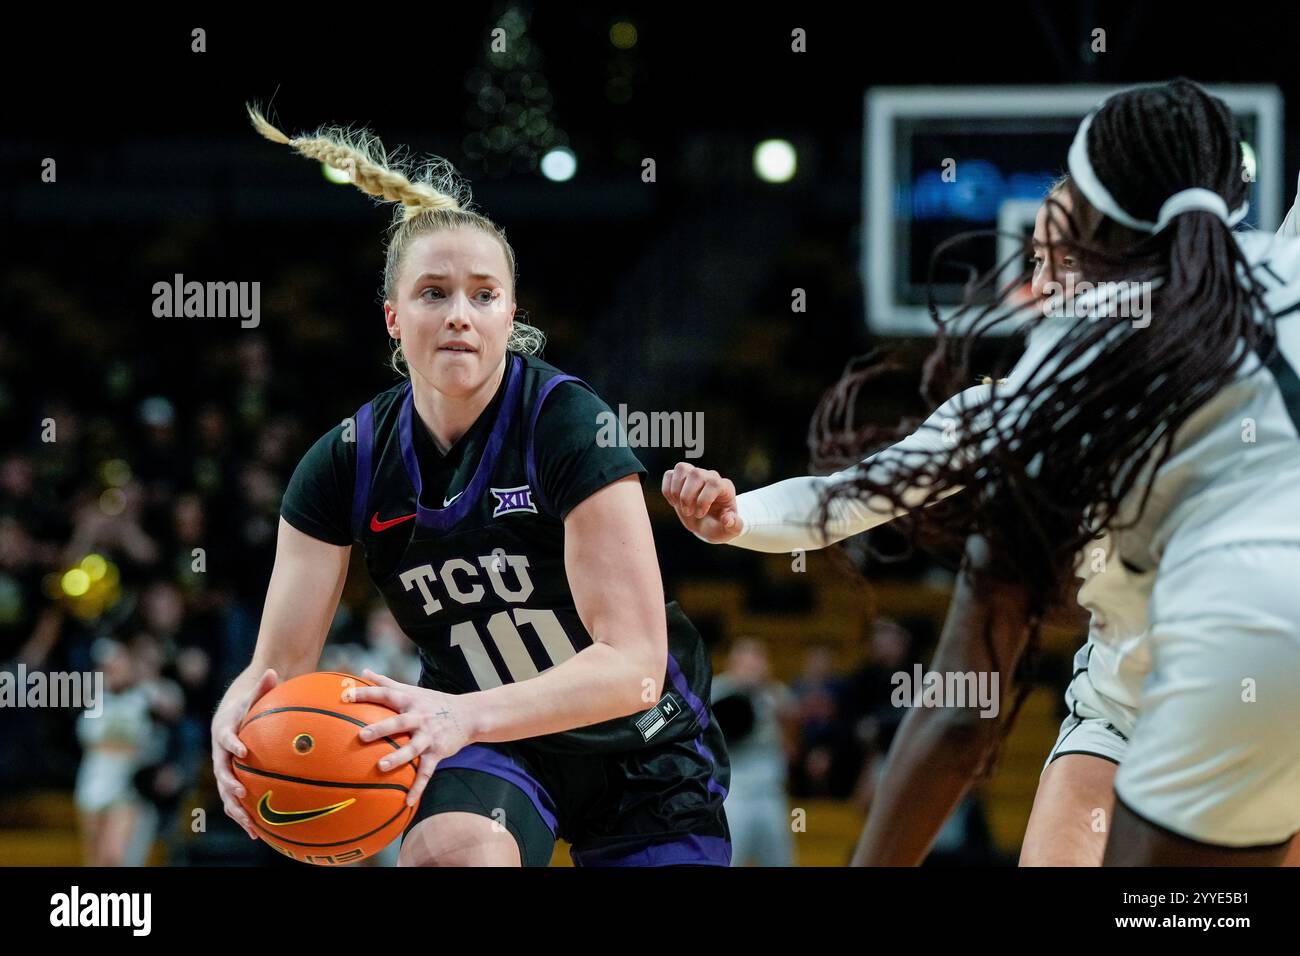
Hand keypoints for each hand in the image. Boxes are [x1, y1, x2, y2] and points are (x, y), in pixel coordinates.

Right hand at [211, 667, 278, 839]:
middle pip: (222, 772)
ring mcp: (225, 771)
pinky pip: (237, 802)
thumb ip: (263, 685)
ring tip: (250, 824)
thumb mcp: (255, 693)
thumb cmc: (248, 704)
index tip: (243, 751)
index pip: (226, 739)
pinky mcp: (233, 782)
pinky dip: (244, 817)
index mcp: (224, 733)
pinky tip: (258, 834)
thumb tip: (273, 669)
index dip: (233, 745)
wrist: (235, 717)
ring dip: (236, 809)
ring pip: (226, 793)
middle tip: (242, 793)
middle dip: (231, 784)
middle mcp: (220, 755)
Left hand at [345, 669, 474, 807]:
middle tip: (362, 735)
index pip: (385, 694)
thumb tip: (363, 672)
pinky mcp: (438, 752)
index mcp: (410, 700)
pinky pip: (426, 772)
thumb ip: (387, 682)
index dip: (366, 694)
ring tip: (381, 767)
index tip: (344, 696)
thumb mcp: (412, 690)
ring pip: (412, 748)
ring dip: (398, 758)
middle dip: (381, 729)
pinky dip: (418, 787)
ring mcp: (429, 736)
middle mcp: (419, 717)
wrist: (469, 714)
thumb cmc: (433, 702)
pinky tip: (407, 802)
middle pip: (398, 722)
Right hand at [661, 462, 742, 543]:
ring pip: (682, 468)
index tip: (700, 514)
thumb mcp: (731, 530)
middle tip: (689, 513)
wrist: (708, 524)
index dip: (704, 499)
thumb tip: (727, 519)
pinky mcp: (680, 479)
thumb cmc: (720, 526)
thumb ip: (734, 526)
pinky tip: (674, 503)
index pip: (714, 483)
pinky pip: (669, 474)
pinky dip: (667, 490)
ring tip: (680, 506)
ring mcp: (694, 475)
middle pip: (696, 474)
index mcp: (725, 488)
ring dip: (676, 491)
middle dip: (687, 496)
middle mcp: (710, 477)